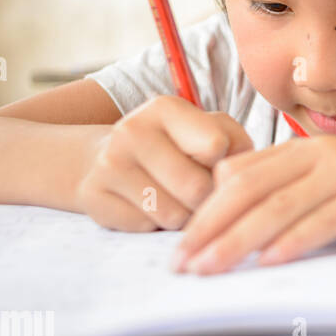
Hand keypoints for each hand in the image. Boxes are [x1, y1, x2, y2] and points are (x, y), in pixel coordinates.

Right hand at [76, 95, 253, 231]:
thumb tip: (243, 177)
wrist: (111, 158)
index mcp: (166, 108)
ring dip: (183, 216)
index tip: (214, 164)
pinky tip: (148, 207)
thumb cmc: (177, 147)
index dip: (223, 165)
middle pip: (196, 188)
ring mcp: (108, 164)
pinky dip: (155, 226)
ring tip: (174, 198)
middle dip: (207, 199)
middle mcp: (132, 129)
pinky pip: (145, 228)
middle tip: (198, 191)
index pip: (215, 147)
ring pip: (173, 215)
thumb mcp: (211, 131)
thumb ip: (237, 145)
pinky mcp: (92, 197)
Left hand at [171, 136, 335, 273]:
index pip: (240, 178)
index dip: (205, 212)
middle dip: (211, 229)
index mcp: (304, 151)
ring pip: (282, 206)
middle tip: (181, 264)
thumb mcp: (329, 179)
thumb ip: (285, 183)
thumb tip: (227, 192)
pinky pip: (328, 219)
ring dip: (240, 239)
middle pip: (252, 191)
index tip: (179, 248)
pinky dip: (296, 239)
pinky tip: (271, 259)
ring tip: (211, 268)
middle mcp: (321, 156)